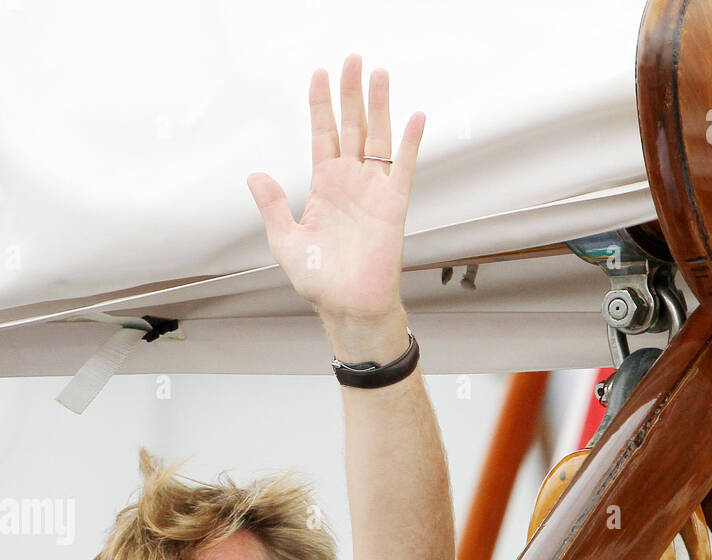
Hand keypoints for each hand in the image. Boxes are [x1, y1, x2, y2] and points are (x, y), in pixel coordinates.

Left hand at [247, 55, 423, 327]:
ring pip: (377, 138)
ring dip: (379, 106)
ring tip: (379, 74)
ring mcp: (373, 192)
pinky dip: (410, 143)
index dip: (321, 105)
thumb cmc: (320, 282)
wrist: (348, 308)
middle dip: (350, 93)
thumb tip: (256, 175)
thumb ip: (274, 207)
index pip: (322, 135)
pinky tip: (414, 117)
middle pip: (351, 126)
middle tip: (352, 59)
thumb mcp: (285, 242)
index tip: (320, 74)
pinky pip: (404, 168)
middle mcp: (349, 183)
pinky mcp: (393, 207)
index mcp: (324, 187)